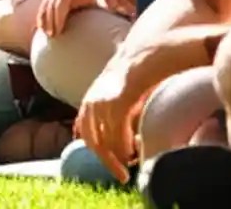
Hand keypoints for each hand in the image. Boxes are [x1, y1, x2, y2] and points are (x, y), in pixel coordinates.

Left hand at [74, 56, 147, 183]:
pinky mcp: (115, 102)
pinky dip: (123, 145)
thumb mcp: (120, 97)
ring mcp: (101, 101)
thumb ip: (115, 116)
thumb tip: (122, 140)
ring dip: (117, 157)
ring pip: (104, 140)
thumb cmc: (138, 76)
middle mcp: (91, 102)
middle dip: (107, 161)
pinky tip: (132, 153)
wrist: (145, 54)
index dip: (96, 151)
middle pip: (92, 141)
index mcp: (90, 101)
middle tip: (121, 175)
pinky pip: (116, 131)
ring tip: (129, 167)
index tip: (110, 164)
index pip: (85, 133)